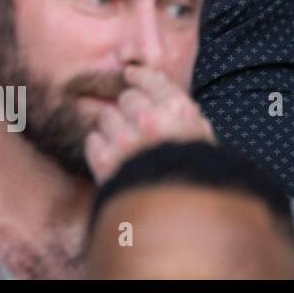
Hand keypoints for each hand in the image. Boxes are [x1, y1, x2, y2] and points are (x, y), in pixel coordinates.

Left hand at [84, 65, 214, 182]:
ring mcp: (125, 141)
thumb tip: (145, 77)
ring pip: (105, 117)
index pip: (150, 79)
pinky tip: (116, 159)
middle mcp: (150, 122)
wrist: (181, 217)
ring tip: (129, 147)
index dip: (138, 76)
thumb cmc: (195, 172)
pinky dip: (101, 148)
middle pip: (126, 98)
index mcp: (179, 113)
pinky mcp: (105, 161)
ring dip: (114, 129)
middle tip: (138, 127)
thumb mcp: (200, 133)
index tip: (130, 75)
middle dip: (130, 109)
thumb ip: (178, 106)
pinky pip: (92, 140)